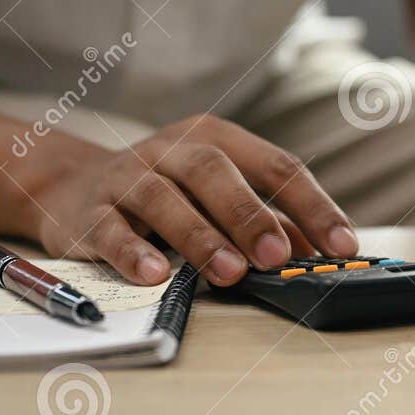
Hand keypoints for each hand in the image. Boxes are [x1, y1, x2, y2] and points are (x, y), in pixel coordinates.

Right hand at [25, 114, 357, 285]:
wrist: (71, 186)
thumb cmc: (166, 193)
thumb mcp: (217, 195)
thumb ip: (266, 219)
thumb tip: (314, 250)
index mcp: (216, 138)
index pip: (275, 165)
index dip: (313, 205)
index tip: (343, 245)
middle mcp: (171, 149)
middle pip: (214, 171)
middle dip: (251, 215)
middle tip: (278, 256)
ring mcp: (127, 176)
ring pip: (163, 199)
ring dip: (200, 237)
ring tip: (229, 273)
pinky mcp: (89, 211)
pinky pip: (110, 230)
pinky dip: (133, 252)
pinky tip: (156, 275)